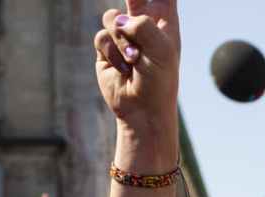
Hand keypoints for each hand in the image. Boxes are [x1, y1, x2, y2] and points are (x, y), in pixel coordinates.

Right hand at [93, 1, 180, 129]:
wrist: (143, 110)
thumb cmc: (160, 81)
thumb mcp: (162, 50)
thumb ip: (142, 26)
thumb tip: (117, 20)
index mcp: (164, 18)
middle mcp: (142, 22)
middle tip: (127, 18)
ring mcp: (123, 35)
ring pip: (109, 18)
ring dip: (120, 41)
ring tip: (133, 60)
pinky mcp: (106, 48)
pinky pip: (100, 38)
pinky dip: (111, 54)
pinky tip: (122, 69)